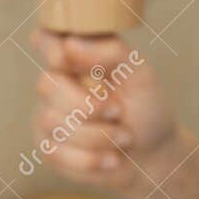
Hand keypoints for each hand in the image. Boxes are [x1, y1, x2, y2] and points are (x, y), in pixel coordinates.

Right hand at [29, 30, 184, 196]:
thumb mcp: (140, 75)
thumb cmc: (146, 108)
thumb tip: (70, 43)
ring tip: (125, 137)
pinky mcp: (49, 149)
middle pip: (47, 85)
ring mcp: (47, 117)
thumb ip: (111, 53)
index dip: (49, 46)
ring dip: (99, 135)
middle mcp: (56, 85)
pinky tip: (112, 159)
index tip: (65, 59)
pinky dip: (92, 159)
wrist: (153, 154)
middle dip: (89, 105)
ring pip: (53, 123)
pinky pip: (57, 153)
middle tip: (119, 112)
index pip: (45, 38)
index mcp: (76, 59)